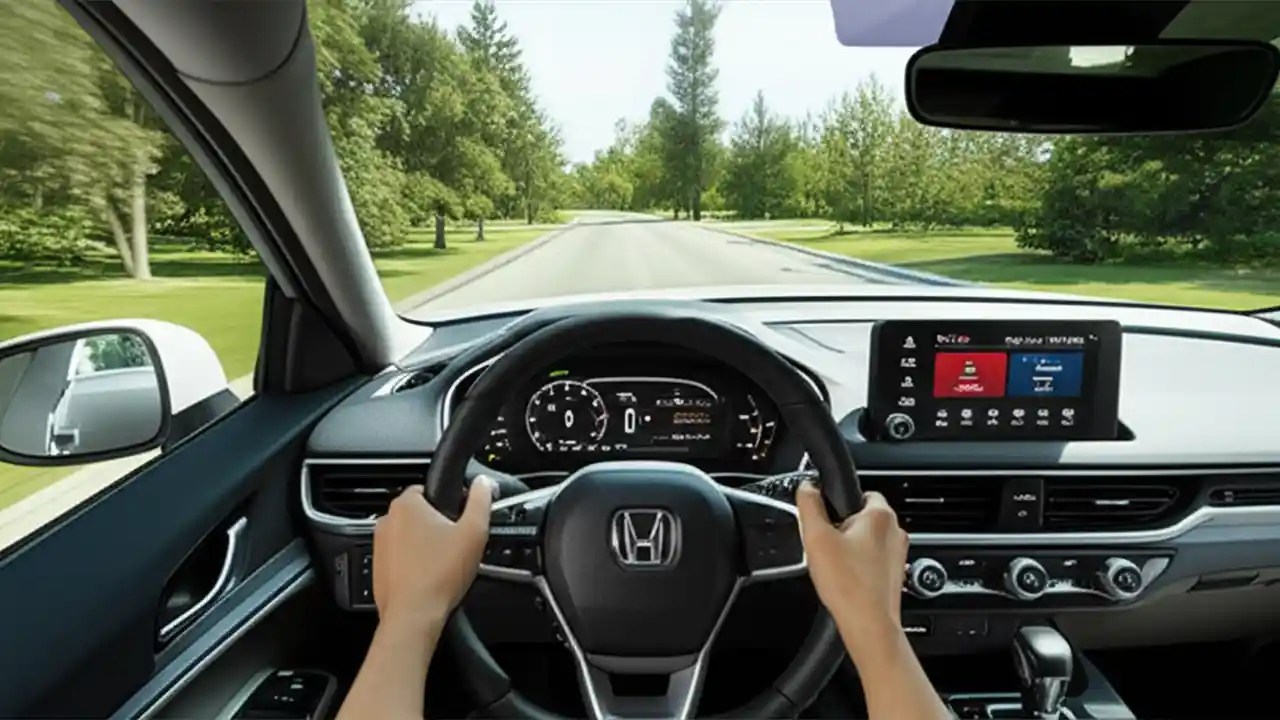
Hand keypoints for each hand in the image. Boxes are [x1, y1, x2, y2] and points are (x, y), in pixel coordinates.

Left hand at [372, 477, 491, 629]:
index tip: (460, 522)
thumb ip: (480, 500)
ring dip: (425, 546)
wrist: (414, 615)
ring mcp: (379, 545)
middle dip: (437, 527)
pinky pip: (401, 558)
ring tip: (443, 565)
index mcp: (406, 505)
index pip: (429, 490)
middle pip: (420, 514)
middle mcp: (387, 521)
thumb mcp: (473, 531)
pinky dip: (414, 564)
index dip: (449, 505)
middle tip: (455, 545)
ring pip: (410, 537)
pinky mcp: (378, 567)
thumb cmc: (440, 575)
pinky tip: (429, 577)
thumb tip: (483, 482)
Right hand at [796, 483, 908, 656]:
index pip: (859, 492)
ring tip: (837, 566)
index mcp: (880, 515)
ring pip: (867, 540)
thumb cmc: (848, 585)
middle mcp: (895, 531)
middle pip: (862, 517)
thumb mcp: (816, 538)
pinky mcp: (895, 573)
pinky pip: (873, 560)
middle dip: (843, 528)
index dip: (838, 504)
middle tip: (827, 546)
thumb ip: (809, 506)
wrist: (869, 625)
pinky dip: (860, 566)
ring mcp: (898, 554)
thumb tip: (807, 487)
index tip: (826, 521)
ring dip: (851, 548)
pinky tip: (847, 580)